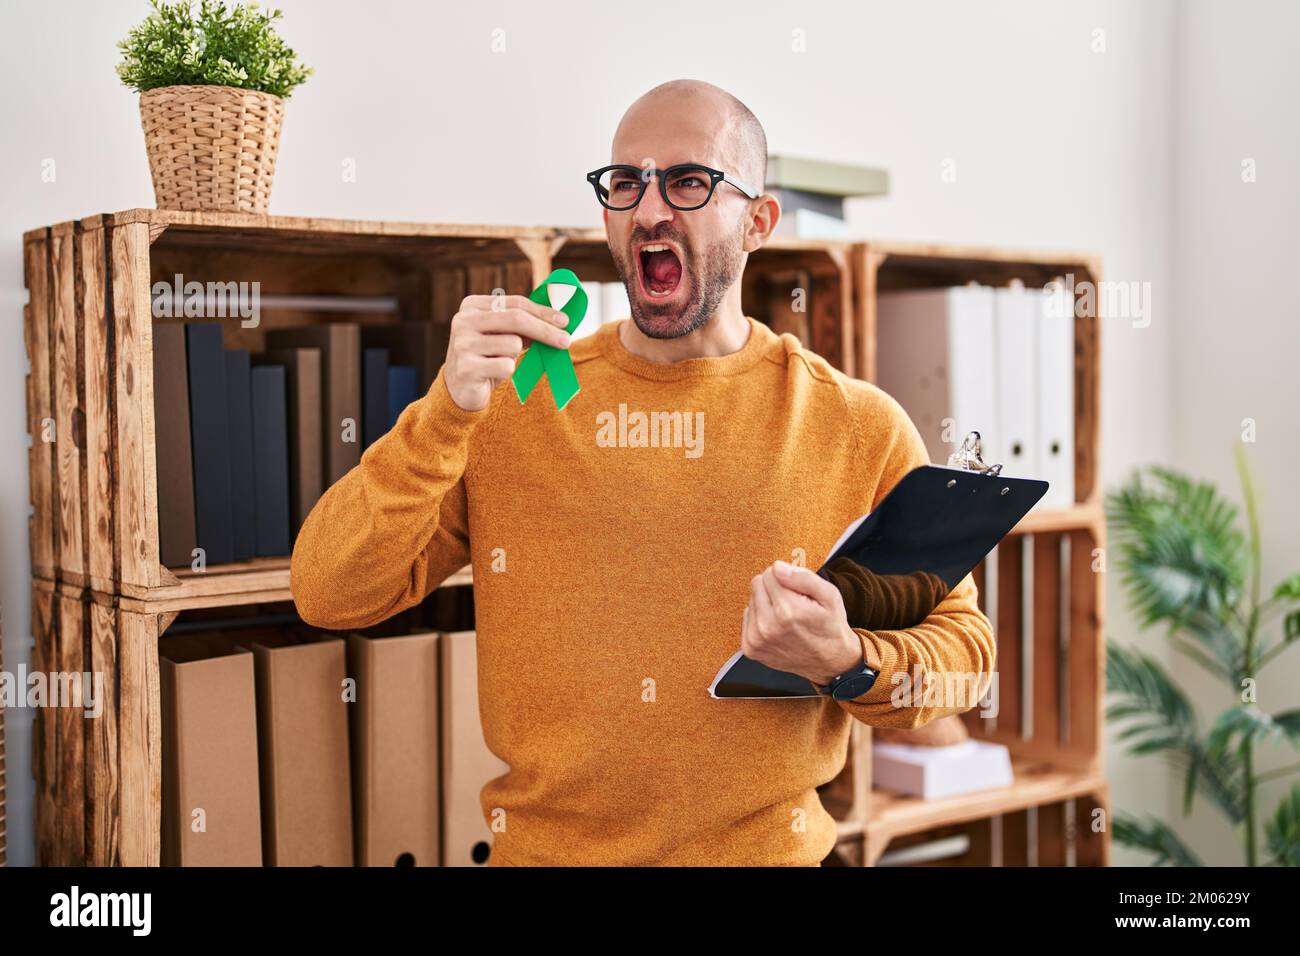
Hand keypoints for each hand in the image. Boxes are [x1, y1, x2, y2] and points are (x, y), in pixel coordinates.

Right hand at [444, 293, 572, 411]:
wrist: (460, 389)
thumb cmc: (487, 357)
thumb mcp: (503, 335)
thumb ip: (523, 325)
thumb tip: (558, 322)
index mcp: (472, 305)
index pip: (516, 303)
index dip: (543, 312)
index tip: (565, 321)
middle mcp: (464, 321)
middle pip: (517, 319)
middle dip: (545, 330)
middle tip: (566, 341)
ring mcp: (463, 344)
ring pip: (513, 344)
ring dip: (515, 356)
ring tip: (500, 361)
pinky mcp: (466, 368)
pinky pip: (506, 366)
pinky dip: (507, 372)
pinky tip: (493, 374)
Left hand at [741, 560, 863, 686]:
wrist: (830, 662)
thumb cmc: (830, 626)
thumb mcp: (829, 595)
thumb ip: (803, 577)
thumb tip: (777, 567)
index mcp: (787, 610)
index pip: (770, 572)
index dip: (786, 578)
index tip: (798, 591)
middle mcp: (767, 626)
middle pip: (757, 583)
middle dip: (774, 588)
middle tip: (793, 603)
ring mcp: (756, 639)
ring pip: (751, 599)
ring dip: (767, 604)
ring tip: (786, 617)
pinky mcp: (750, 648)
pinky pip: (747, 617)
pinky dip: (760, 618)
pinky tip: (777, 627)